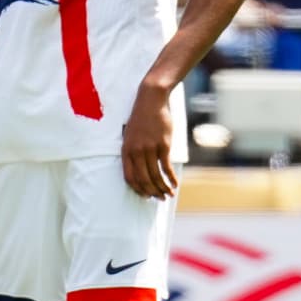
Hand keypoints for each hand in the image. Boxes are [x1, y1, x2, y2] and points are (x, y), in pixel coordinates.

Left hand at [122, 82, 178, 198]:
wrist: (150, 101)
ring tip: (169, 194)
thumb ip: (132, 151)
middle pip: (143, 179)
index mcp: (125, 150)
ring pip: (155, 176)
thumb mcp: (130, 135)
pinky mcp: (163, 145)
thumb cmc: (140, 119)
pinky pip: (166, 167)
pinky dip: (171, 178)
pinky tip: (175, 184)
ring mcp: (149, 148)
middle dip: (152, 192)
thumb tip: (139, 169)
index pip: (129, 177)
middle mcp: (136, 151)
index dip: (137, 189)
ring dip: (163, 188)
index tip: (145, 196)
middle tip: (160, 199)